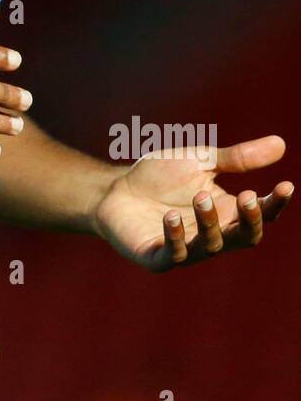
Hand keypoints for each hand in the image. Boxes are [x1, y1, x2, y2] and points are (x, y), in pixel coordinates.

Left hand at [93, 135, 292, 272]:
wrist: (116, 188)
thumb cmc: (160, 176)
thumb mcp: (201, 161)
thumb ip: (237, 158)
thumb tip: (281, 144)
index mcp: (227, 211)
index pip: (261, 214)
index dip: (275, 204)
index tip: (285, 185)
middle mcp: (213, 234)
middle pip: (245, 237)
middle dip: (249, 220)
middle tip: (244, 196)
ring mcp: (187, 248)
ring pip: (211, 246)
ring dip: (210, 223)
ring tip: (199, 197)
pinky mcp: (157, 256)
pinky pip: (173, 254)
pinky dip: (176, 238)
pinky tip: (172, 218)